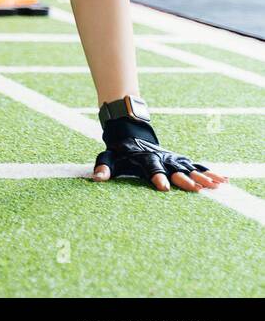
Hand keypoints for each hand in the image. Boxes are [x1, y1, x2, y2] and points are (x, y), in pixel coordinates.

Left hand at [93, 138, 226, 191]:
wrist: (130, 132)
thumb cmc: (119, 151)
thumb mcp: (108, 157)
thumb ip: (103, 167)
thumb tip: (96, 178)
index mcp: (145, 161)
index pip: (152, 169)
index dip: (157, 177)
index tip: (163, 187)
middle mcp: (162, 159)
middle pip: (175, 169)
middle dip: (185, 179)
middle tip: (196, 188)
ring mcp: (172, 159)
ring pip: (189, 167)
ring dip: (202, 176)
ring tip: (215, 185)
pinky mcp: (179, 159)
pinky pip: (196, 166)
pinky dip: (209, 172)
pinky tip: (223, 180)